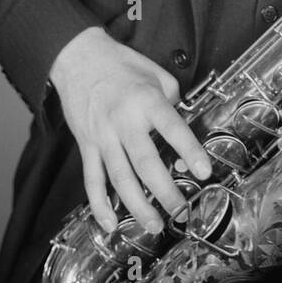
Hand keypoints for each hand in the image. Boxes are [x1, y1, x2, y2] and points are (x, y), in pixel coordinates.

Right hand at [49, 28, 211, 233]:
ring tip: (154, 225)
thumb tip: (184, 132)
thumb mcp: (156, 74)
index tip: (204, 171)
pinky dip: (99, 204)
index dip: (189, 151)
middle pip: (145, 163)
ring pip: (120, 178)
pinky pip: (92, 180)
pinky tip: (110, 224)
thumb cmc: (121, 65)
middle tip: (181, 211)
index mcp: (146, 101)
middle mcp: (124, 121)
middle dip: (165, 191)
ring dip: (137, 206)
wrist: (77, 57)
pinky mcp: (86, 145)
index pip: (172, 129)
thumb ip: (173, 102)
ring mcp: (102, 136)